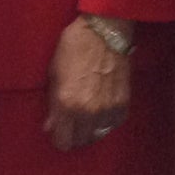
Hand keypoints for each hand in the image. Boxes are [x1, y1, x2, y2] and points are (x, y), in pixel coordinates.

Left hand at [41, 16, 130, 151]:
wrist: (105, 32)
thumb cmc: (75, 46)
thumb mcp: (54, 71)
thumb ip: (52, 103)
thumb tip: (51, 125)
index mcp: (67, 104)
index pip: (63, 141)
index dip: (59, 136)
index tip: (58, 129)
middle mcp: (88, 112)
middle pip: (80, 142)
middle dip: (73, 134)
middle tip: (71, 121)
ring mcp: (107, 110)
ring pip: (97, 135)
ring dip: (90, 129)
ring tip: (86, 114)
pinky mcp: (123, 104)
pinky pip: (112, 124)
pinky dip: (105, 121)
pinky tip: (100, 109)